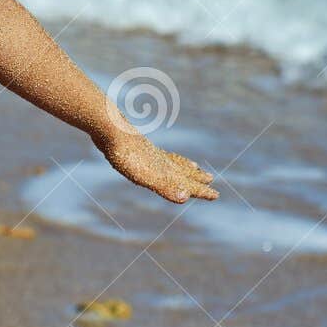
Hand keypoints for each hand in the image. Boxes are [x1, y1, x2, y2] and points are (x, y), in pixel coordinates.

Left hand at [96, 130, 218, 203]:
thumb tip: (185, 197)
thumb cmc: (127, 156)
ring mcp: (150, 153)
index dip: (201, 190)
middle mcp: (161, 161)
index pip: (188, 183)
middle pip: (183, 170)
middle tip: (209, 178)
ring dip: (184, 165)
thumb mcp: (146, 176)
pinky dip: (165, 157)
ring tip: (192, 165)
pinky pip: (158, 154)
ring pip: (172, 161)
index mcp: (165, 170)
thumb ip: (165, 186)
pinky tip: (158, 155)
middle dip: (196, 177)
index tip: (215, 194)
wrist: (111, 129)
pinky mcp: (138, 147)